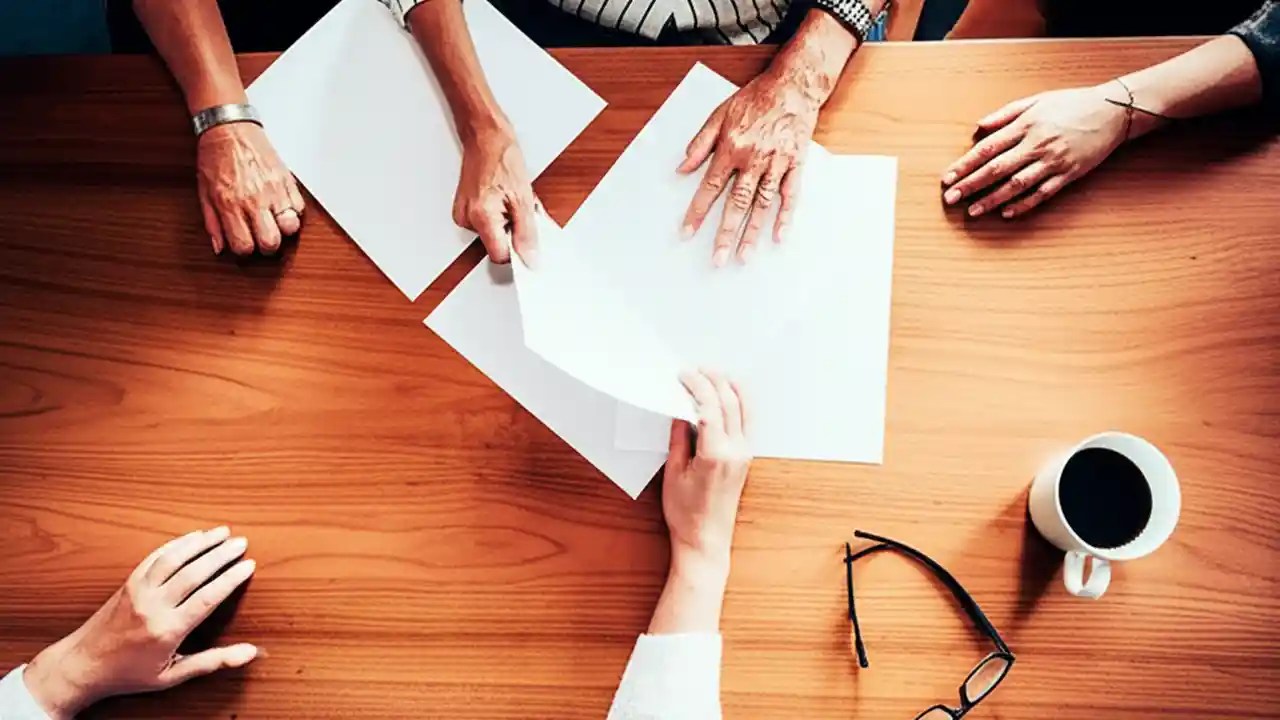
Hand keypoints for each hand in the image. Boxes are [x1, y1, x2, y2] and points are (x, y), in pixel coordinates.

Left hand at [23, 527, 257, 718]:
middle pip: (194, 572)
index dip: (231, 578)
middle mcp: (153, 606)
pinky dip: (176, 544)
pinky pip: (155, 557)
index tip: (248, 566)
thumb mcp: (173, 675)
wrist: (83, 665)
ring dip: (200, 543)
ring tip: (222, 532)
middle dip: (221, 554)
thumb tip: (249, 653)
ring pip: (174, 558)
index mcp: (167, 630)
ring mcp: (139, 591)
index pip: (208, 597)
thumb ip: (212, 661)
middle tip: (241, 543)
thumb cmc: (128, 673)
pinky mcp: (129, 583)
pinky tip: (192, 537)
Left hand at [198, 122, 303, 256]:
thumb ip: (212, 223)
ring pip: (290, 227)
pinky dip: (292, 212)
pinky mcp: (286, 180)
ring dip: (284, 230)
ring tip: (275, 222)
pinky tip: (281, 206)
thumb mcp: (204, 192)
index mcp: (230, 204)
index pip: (244, 245)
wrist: (228, 128)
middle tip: (262, 238)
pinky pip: (299, 207)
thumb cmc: (215, 157)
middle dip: (267, 246)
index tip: (244, 244)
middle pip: (271, 242)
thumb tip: (219, 246)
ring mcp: (273, 190)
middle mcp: (253, 200)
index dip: (245, 251)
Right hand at [454, 124, 537, 265]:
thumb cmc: (502, 157)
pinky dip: (499, 215)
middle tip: (520, 209)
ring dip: (507, 221)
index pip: (500, 255)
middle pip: (496, 244)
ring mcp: (463, 214)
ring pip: (492, 234)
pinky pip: (486, 223)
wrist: (485, 137)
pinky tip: (502, 198)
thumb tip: (530, 258)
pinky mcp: (464, 210)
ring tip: (511, 199)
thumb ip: (527, 233)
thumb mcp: (524, 198)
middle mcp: (467, 218)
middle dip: (513, 231)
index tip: (528, 243)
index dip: (517, 251)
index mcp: (481, 216)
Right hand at [662, 370, 752, 568]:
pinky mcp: (746, 458)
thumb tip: (681, 411)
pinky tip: (730, 396)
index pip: (709, 406)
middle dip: (713, 380)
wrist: (706, 541)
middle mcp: (736, 451)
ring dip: (730, 388)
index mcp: (716, 453)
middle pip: (729, 402)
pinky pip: (748, 422)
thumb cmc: (686, 514)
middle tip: (697, 369)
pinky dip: (740, 404)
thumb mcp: (674, 472)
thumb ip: (679, 438)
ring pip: (744, 409)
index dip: (696, 385)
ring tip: (715, 375)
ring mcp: (745, 454)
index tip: (684, 375)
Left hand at [680, 66, 819, 265]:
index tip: (687, 233)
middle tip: (718, 259)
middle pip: (736, 203)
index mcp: (732, 148)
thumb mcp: (720, 114)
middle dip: (725, 233)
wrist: (793, 85)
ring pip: (762, 204)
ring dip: (753, 232)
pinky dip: (785, 216)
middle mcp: (753, 159)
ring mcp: (777, 163)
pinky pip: (791, 195)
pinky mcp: (796, 164)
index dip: (697, 212)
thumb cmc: (755, 98)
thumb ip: (700, 143)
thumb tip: (682, 167)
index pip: (710, 187)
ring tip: (744, 256)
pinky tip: (779, 236)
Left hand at [941, 85, 1128, 218]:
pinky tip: (1006, 213)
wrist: (1112, 112)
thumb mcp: (1036, 101)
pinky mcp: (1069, 174)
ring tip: (973, 212)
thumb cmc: (1071, 104)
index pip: (988, 148)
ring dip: (992, 199)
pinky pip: (1042, 193)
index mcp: (1026, 125)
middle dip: (971, 185)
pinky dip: (1024, 204)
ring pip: (1016, 184)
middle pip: (997, 169)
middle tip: (951, 199)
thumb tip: (978, 127)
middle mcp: (1037, 144)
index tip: (947, 178)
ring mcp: (1053, 161)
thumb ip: (1005, 114)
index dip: (965, 165)